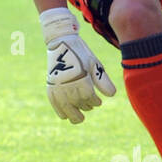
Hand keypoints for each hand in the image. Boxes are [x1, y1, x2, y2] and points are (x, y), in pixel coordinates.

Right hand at [40, 6, 116, 122]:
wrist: (61, 43)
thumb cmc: (81, 53)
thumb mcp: (95, 64)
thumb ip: (103, 81)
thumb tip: (111, 95)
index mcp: (81, 78)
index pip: (89, 97)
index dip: (95, 101)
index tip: (98, 101)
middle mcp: (68, 84)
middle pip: (79, 104)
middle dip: (86, 107)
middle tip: (91, 105)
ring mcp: (57, 87)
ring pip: (66, 109)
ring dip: (74, 115)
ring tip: (80, 118)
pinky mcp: (50, 87)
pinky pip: (55, 104)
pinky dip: (61, 111)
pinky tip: (66, 115)